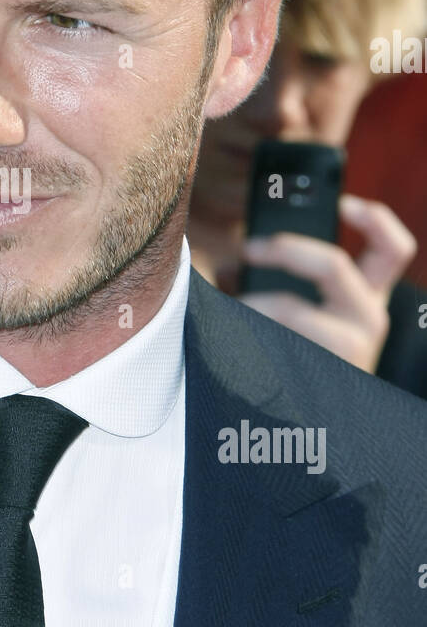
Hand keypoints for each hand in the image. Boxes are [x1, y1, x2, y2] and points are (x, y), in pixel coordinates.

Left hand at [239, 194, 417, 371]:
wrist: (314, 424)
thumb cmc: (306, 354)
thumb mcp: (316, 310)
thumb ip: (297, 275)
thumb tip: (244, 247)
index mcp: (366, 298)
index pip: (393, 250)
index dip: (375, 219)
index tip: (342, 202)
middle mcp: (367, 319)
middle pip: (334, 264)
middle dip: (284, 248)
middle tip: (250, 248)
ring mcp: (347, 348)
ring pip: (292, 308)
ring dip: (254, 302)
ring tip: (232, 307)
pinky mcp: (317, 372)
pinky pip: (273, 343)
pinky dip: (245, 333)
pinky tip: (232, 339)